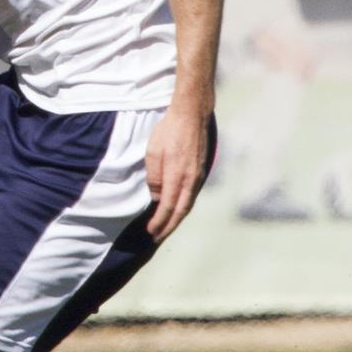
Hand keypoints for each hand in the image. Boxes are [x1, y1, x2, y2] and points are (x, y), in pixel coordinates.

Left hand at [144, 104, 210, 241]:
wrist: (192, 114)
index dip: (160, 221)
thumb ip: (155, 178)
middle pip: (181, 210)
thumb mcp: (153, 153)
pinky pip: (192, 195)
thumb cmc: (169, 131)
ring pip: (188, 204)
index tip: (150, 231)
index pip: (168, 206)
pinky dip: (183, 207)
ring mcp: (199, 176)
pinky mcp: (201, 171)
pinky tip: (177, 210)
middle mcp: (192, 180)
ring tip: (166, 228)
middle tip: (157, 237)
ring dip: (177, 218)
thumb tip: (157, 197)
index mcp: (178, 176)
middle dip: (169, 226)